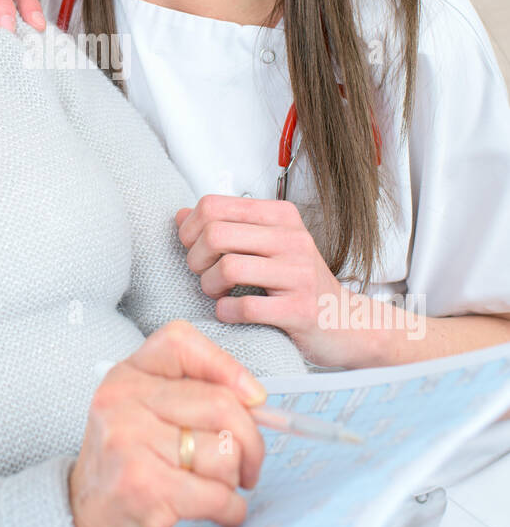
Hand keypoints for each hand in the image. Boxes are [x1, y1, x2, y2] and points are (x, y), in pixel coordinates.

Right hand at [68, 320, 267, 526]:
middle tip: (248, 464)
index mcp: (126, 376)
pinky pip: (218, 496)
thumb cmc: (129, 468)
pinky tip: (219, 513)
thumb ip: (192, 395)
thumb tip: (256, 401)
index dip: (227, 366)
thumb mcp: (146, 414)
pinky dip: (232, 510)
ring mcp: (130, 445)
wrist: (86, 526)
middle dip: (251, 441)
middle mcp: (122, 403)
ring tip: (216, 488)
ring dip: (234, 480)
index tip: (252, 398)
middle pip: (220, 404)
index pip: (181, 342)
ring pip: (224, 453)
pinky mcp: (144, 490)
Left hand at [175, 195, 369, 368]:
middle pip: (215, 234)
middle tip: (201, 273)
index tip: (192, 247)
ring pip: (227, 268)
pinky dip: (226, 312)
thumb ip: (227, 227)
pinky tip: (230, 312)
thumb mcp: (268, 244)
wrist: (346, 322)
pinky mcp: (300, 310)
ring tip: (216, 293)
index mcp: (280, 216)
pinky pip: (245, 307)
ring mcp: (298, 274)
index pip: (214, 205)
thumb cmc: (298, 283)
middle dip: (195, 259)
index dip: (190, 228)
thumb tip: (181, 215)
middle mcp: (292, 239)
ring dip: (208, 286)